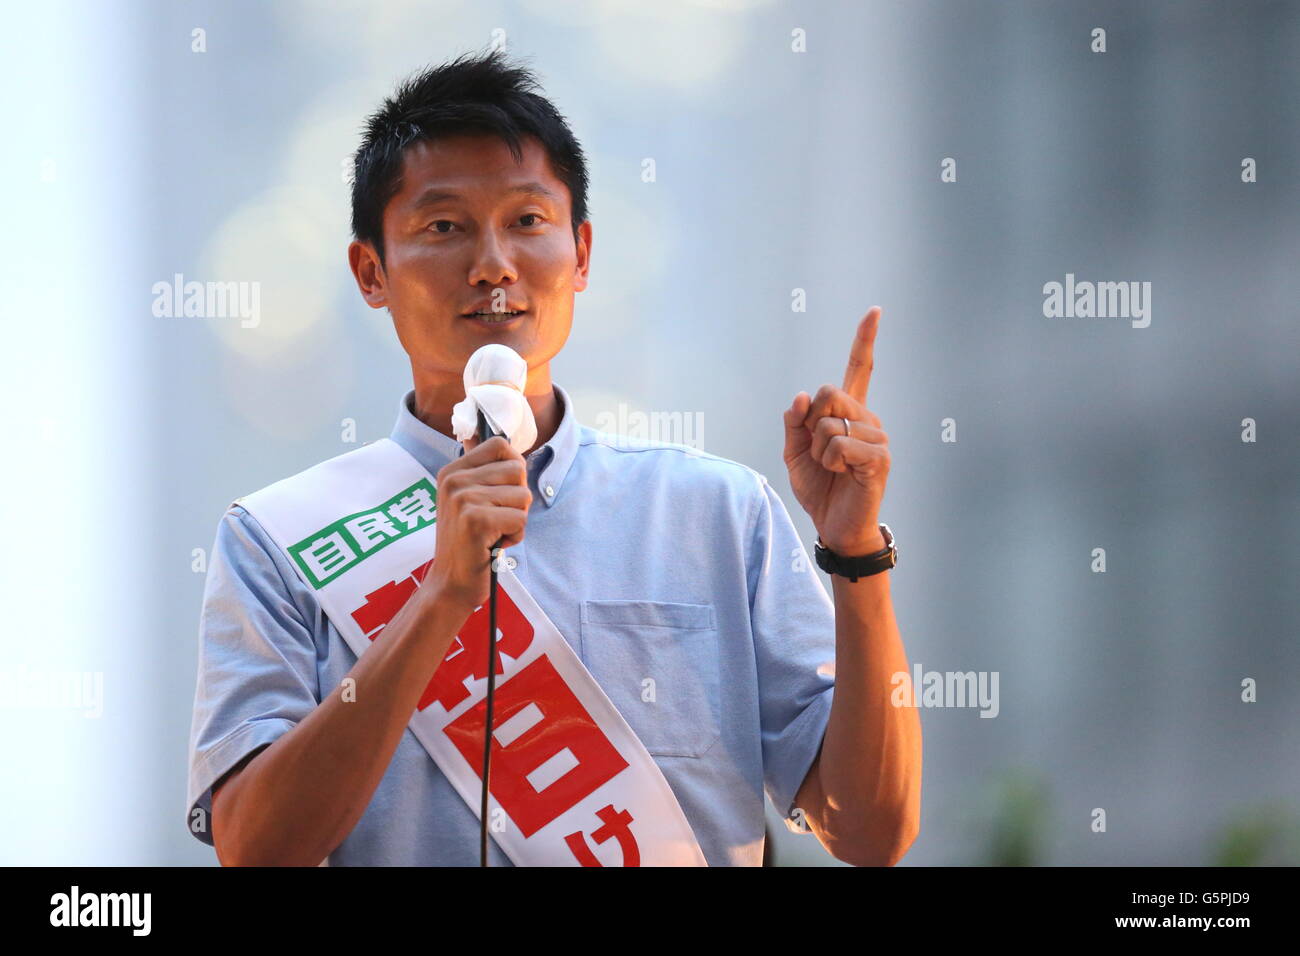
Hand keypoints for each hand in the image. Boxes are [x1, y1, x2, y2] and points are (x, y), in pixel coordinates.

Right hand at [424, 434, 530, 609]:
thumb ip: (488, 474)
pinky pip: (521, 519)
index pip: (500, 444)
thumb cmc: (470, 543)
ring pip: (523, 495)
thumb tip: (513, 449)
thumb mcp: (470, 500)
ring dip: (518, 519)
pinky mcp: (475, 520)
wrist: (451, 583)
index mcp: (452, 471)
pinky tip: (494, 544)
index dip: (514, 467)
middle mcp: (454, 480)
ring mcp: (462, 499)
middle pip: (517, 469)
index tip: (504, 492)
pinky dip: (515, 536)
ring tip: (494, 533)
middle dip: (519, 498)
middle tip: (498, 518)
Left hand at [782, 306, 890, 555]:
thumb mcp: (794, 452)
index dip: (865, 339)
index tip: (874, 311)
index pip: (859, 368)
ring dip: (819, 450)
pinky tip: (842, 475)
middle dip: (810, 422)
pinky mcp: (879, 457)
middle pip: (829, 392)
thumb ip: (794, 422)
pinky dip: (830, 461)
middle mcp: (867, 417)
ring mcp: (877, 436)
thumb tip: (801, 397)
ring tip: (833, 469)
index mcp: (848, 412)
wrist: (833, 524)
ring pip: (829, 424)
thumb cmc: (818, 487)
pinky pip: (840, 444)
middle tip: (818, 450)